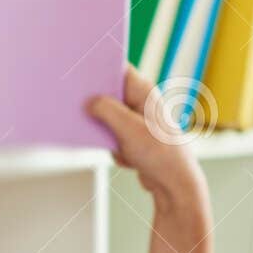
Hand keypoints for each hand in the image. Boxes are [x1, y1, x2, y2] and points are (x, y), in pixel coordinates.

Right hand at [86, 66, 207, 211]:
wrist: (174, 184)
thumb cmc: (158, 152)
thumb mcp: (127, 128)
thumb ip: (105, 110)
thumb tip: (88, 102)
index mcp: (143, 91)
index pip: (118, 69)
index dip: (98, 69)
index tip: (78, 73)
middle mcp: (141, 101)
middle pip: (109, 93)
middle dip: (97, 106)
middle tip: (82, 111)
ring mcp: (137, 119)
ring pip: (108, 118)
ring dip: (108, 134)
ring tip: (122, 147)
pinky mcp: (134, 137)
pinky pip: (113, 135)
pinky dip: (116, 147)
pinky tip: (130, 158)